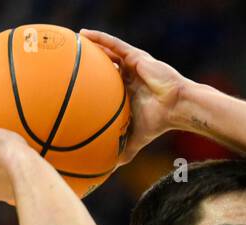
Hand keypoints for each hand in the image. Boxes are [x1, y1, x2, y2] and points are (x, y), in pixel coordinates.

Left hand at [80, 29, 187, 164]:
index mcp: (129, 93)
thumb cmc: (160, 122)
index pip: (108, 85)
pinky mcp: (136, 56)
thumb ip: (124, 150)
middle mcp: (129, 77)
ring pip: (108, 51)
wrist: (177, 107)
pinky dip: (100, 38)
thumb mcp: (137, 138)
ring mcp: (133, 65)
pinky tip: (84, 35)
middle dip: (89, 62)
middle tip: (68, 62)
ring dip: (92, 46)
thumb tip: (110, 170)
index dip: (93, 83)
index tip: (75, 86)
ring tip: (73, 41)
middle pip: (105, 66)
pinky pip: (114, 44)